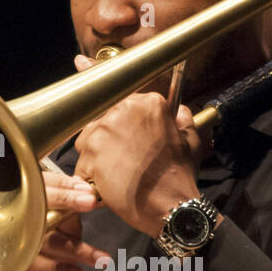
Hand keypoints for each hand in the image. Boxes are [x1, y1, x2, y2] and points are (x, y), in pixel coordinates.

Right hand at [0, 170, 109, 270]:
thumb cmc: (42, 267)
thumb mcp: (61, 238)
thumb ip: (69, 218)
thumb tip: (87, 196)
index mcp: (19, 208)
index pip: (39, 185)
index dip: (64, 185)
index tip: (87, 191)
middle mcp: (5, 220)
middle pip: (36, 203)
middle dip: (67, 201)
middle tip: (91, 202)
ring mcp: (0, 242)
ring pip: (41, 236)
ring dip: (75, 248)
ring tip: (101, 259)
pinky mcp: (3, 265)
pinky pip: (34, 262)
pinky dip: (59, 269)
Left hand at [72, 60, 200, 237]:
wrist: (170, 205)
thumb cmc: (179, 176)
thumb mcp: (190, 141)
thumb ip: (182, 120)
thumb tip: (180, 110)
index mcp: (148, 102)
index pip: (117, 92)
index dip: (104, 95)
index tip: (81, 65)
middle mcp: (124, 108)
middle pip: (100, 118)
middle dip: (105, 139)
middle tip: (120, 159)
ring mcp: (105, 130)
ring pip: (87, 140)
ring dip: (95, 157)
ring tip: (116, 175)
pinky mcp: (92, 153)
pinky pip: (82, 164)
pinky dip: (90, 177)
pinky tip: (108, 186)